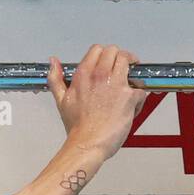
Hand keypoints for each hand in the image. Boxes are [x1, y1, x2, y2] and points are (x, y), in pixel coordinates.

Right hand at [46, 44, 147, 162]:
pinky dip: (139, 97)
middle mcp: (100, 75)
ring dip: (132, 71)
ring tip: (132, 82)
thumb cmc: (77, 127)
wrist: (87, 144)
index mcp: (84, 74)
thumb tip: (53, 63)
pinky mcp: (129, 97)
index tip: (109, 62)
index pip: (97, 49)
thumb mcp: (61, 99)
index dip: (105, 54)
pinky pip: (140, 89)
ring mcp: (116, 85)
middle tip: (125, 67)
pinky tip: (132, 107)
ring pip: (129, 62)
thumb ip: (56, 78)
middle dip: (121, 58)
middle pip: (115, 51)